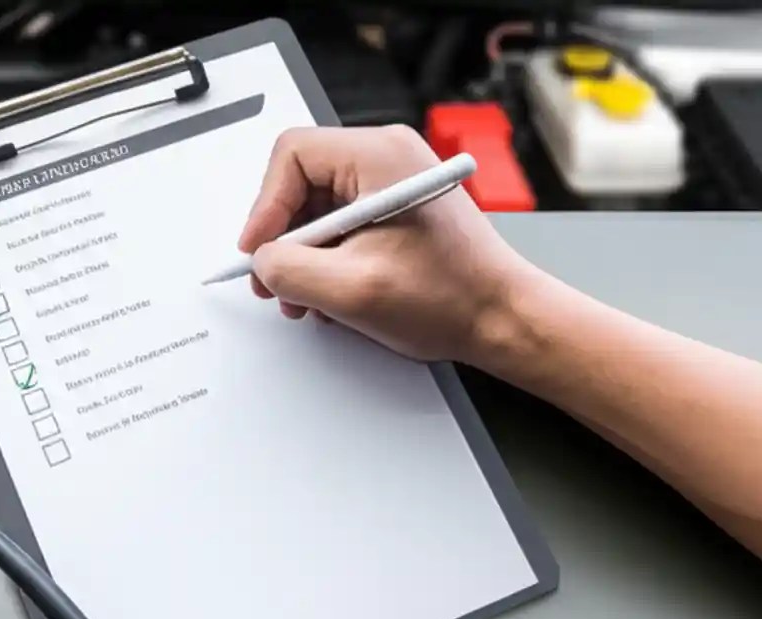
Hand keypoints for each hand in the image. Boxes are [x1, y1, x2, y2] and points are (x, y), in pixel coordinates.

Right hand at [239, 125, 538, 363]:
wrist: (501, 318)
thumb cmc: (450, 298)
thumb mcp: (350, 289)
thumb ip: (288, 270)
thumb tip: (262, 261)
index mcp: (380, 156)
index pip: (292, 156)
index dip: (265, 206)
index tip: (259, 250)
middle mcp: (388, 156)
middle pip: (301, 182)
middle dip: (284, 238)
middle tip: (276, 280)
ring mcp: (393, 180)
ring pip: (317, 207)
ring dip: (304, 255)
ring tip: (307, 296)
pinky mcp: (396, 205)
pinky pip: (340, 223)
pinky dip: (327, 258)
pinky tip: (333, 291)